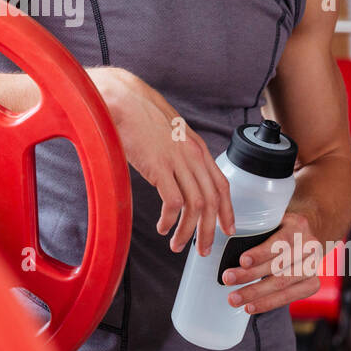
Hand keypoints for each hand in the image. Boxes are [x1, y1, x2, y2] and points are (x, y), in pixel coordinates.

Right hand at [88, 67, 233, 254]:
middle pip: (212, 201)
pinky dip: (170, 220)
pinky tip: (163, 227)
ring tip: (178, 245)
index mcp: (197, 148)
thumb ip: (178, 153)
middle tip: (204, 249)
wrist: (123, 100)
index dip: (227, 210)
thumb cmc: (140, 115)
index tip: (227, 229)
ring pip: (195, 206)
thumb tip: (177, 174)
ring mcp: (177, 161)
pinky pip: (173, 203)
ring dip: (188, 231)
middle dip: (210, 230)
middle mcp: (193, 155)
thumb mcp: (169, 134)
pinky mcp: (159, 167)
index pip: (222, 184)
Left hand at [221, 210, 322, 313]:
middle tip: (227, 279)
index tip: (242, 261)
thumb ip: (257, 232)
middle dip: (250, 275)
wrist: (307, 238)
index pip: (280, 241)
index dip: (261, 253)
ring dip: (256, 293)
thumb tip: (224, 247)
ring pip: (282, 283)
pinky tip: (251, 307)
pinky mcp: (313, 284)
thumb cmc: (280, 230)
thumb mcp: (272, 222)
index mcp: (298, 226)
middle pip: (278, 265)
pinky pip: (290, 297)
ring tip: (234, 299)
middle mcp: (310, 246)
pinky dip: (268, 303)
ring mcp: (315, 266)